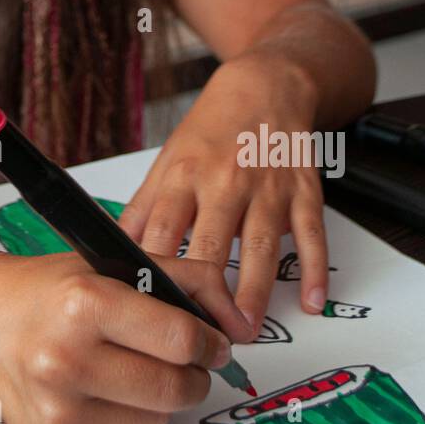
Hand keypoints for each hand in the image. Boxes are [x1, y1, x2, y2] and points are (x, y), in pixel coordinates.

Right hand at [0, 248, 252, 423]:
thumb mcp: (115, 263)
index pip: (181, 339)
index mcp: (83, 304)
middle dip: (190, 375)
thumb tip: (241, 321)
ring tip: (124, 368)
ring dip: (155, 398)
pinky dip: (126, 423)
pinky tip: (100, 392)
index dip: (208, 342)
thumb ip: (187, 279)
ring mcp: (56, 410)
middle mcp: (66, 360)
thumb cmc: (49, 293)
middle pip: (174, 388)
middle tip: (179, 360)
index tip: (211, 342)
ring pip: (156, 421)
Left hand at [117, 53, 327, 337]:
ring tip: (246, 329)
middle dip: (204, 292)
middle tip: (199, 336)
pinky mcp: (303, 190)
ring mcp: (267, 187)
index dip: (154, 273)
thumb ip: (144, 208)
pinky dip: (313, 269)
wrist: (265, 86)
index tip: (149, 311)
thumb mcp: (168, 160)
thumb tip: (111, 249)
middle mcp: (224, 181)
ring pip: (259, 245)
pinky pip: (310, 234)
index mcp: (183, 175)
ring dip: (253, 290)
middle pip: (210, 243)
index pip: (161, 232)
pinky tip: (311, 302)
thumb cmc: (212, 129)